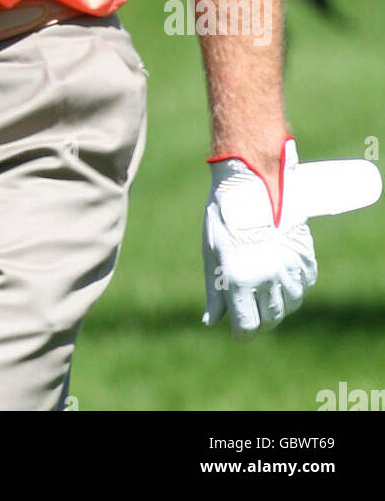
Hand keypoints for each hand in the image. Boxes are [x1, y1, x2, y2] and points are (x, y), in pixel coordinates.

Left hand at [202, 136, 381, 337]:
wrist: (250, 184)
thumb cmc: (224, 217)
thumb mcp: (212, 253)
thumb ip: (215, 292)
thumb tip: (212, 321)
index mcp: (239, 280)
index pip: (248, 326)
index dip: (243, 331)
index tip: (241, 328)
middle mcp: (267, 278)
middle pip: (271, 319)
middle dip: (259, 318)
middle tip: (251, 308)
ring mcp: (288, 268)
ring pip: (290, 304)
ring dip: (278, 303)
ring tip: (266, 291)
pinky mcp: (303, 256)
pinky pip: (304, 285)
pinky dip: (294, 287)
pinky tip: (282, 278)